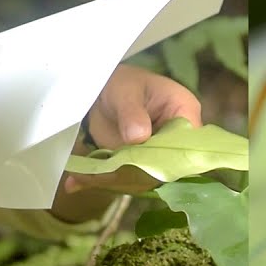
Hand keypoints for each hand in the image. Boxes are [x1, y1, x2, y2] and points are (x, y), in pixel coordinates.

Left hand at [61, 64, 200, 194]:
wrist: (103, 92)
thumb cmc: (122, 83)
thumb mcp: (125, 91)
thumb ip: (132, 112)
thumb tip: (139, 136)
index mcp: (184, 112)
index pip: (190, 143)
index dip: (170, 157)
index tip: (142, 162)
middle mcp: (176, 138)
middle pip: (167, 166)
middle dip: (136, 173)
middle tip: (103, 173)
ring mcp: (157, 154)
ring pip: (145, 177)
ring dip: (114, 180)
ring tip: (84, 177)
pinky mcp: (138, 164)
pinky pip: (126, 178)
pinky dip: (102, 180)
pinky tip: (76, 182)